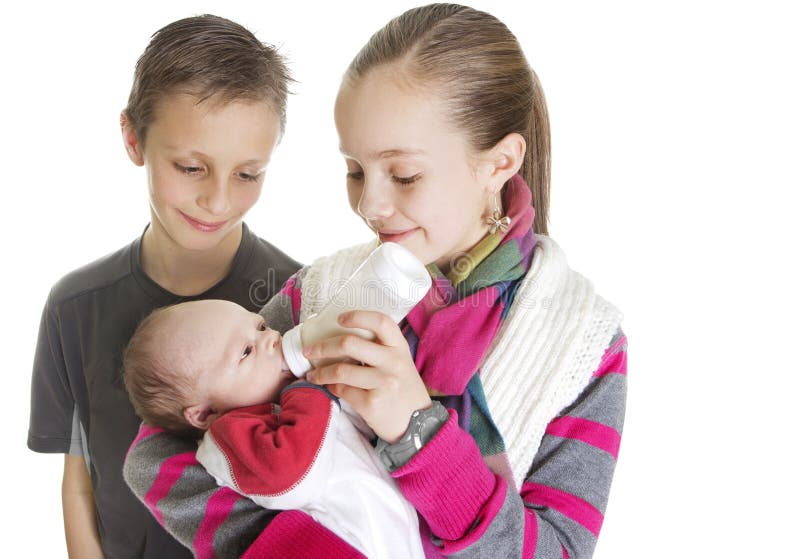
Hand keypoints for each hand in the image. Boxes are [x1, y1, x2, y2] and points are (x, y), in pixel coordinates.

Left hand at [304, 310, 430, 442]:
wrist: (418, 423)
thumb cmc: (402, 387)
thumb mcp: (400, 361)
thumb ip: (380, 348)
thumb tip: (343, 334)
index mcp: (399, 347)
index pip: (380, 322)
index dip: (358, 316)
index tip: (340, 319)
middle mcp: (393, 362)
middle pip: (349, 344)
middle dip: (323, 347)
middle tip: (309, 351)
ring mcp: (383, 384)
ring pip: (340, 371)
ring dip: (320, 372)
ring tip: (313, 374)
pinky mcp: (372, 404)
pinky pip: (342, 391)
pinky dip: (330, 388)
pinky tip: (328, 386)